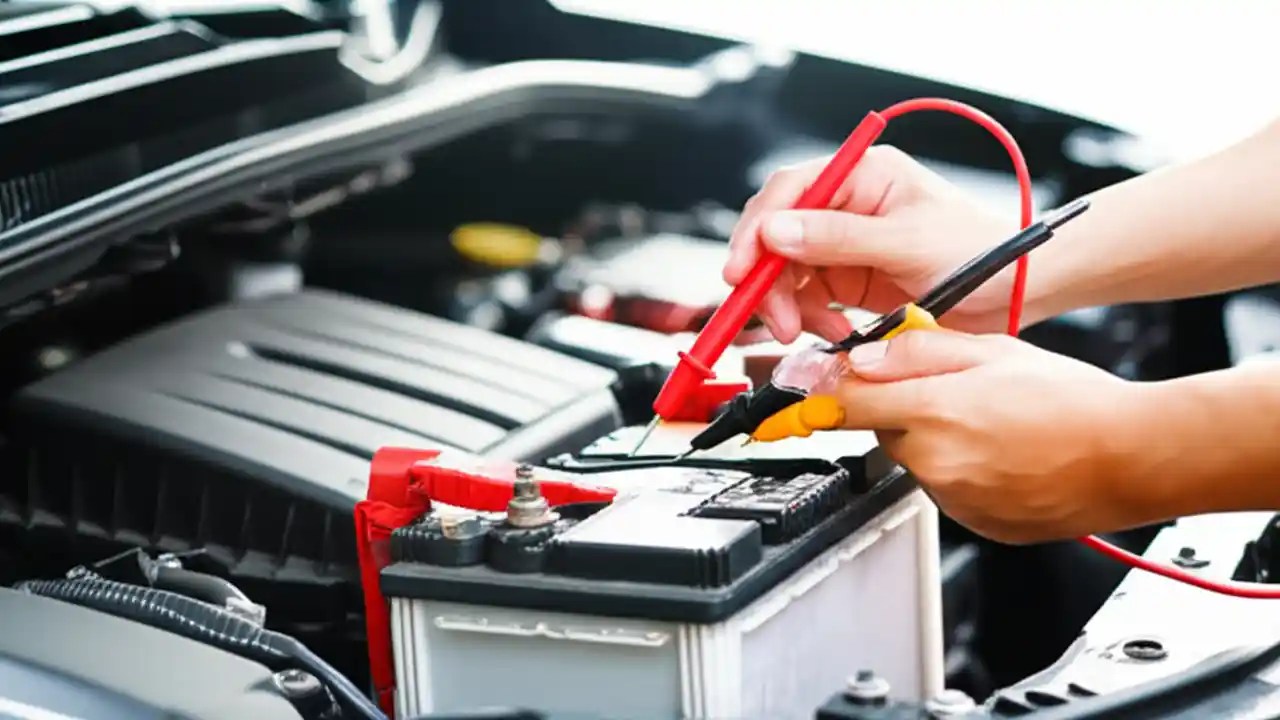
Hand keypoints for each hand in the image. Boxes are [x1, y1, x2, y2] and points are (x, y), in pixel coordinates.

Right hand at [725, 146, 1014, 343]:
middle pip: (778, 235)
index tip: (742, 269)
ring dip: (788, 305)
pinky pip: (809, 298)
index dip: (757, 229)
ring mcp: (846, 244)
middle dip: (769, 278)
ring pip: (787, 271)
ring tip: (811, 331)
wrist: (1019, 290)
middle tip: (773, 317)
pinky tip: (832, 331)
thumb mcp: (906, 242)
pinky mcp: (849, 280)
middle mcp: (847, 205)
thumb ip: (837, 238)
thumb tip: (776, 232)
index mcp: (863, 175)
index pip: (789, 191)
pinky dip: (810, 319)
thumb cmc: (981, 250)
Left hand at [835, 331, 1147, 543]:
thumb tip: (864, 355)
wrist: (1133, 457)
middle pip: (883, 431)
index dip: (821, 393)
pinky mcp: (974, 523)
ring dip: (933, 442)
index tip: (801, 391)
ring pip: (915, 461)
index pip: (846, 404)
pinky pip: (945, 491)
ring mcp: (954, 498)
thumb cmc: (1075, 401)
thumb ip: (918, 351)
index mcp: (935, 411)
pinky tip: (1002, 454)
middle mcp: (937, 461)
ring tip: (991, 425)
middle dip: (901, 409)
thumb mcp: (992, 350)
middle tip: (952, 392)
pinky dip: (959, 472)